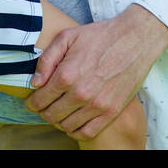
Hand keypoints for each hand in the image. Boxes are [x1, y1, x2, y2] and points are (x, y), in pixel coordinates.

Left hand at [26, 4, 167, 139]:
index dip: (32, 103)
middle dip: (43, 112)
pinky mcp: (112, 111)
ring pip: (66, 126)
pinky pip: (87, 132)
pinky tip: (74, 121)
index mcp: (67, 74)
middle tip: (46, 105)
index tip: (33, 100)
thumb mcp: (68, 37)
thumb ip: (47, 60)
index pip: (39, 101)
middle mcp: (81, 93)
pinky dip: (76, 131)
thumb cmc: (100, 35)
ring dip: (59, 121)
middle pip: (50, 116)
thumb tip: (35, 83)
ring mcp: (97, 105)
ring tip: (60, 111)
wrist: (135, 38)